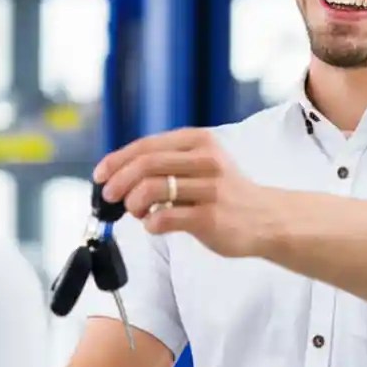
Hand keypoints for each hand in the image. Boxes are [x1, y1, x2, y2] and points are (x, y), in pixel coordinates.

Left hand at [92, 127, 278, 257]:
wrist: (266, 218)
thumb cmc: (225, 192)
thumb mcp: (201, 163)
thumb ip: (167, 162)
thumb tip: (118, 173)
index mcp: (199, 141)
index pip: (147, 146)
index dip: (116, 160)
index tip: (100, 174)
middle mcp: (206, 160)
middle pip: (146, 164)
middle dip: (119, 181)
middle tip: (110, 197)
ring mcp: (211, 189)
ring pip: (152, 190)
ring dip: (134, 204)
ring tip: (138, 212)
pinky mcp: (211, 217)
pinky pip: (165, 218)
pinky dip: (151, 223)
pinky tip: (155, 225)